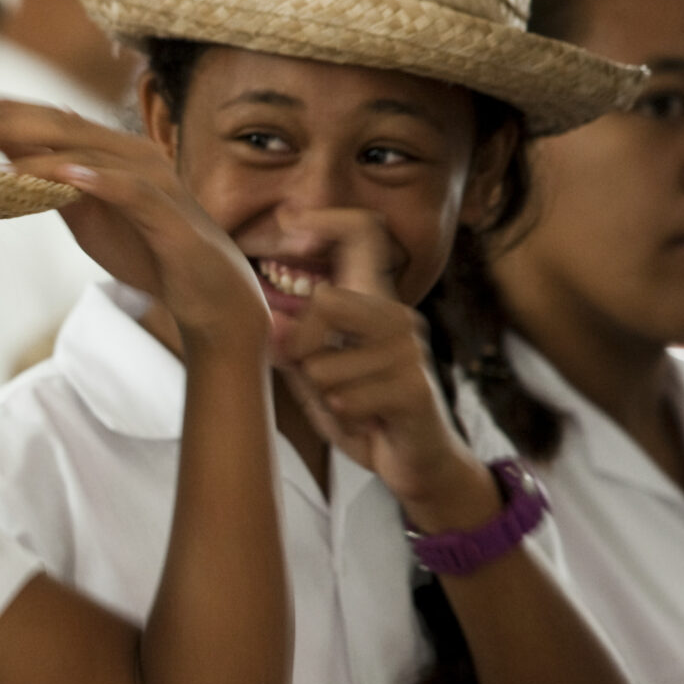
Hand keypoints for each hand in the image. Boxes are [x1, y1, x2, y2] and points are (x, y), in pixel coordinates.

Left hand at [0, 98, 268, 352]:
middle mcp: (132, 155)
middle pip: (65, 128)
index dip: (7, 112)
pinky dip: (99, 179)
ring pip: (90, 155)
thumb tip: (2, 163)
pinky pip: (131, 191)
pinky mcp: (168, 214)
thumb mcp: (83, 216)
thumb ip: (49, 187)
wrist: (205, 293)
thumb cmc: (145, 250)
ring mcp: (152, 180)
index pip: (53, 122)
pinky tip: (67, 174)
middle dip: (11, 121)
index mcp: (111, 152)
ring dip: (39, 154)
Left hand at [267, 206, 496, 526]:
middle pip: (327, 299)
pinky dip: (342, 416)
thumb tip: (265, 318)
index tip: (289, 221)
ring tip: (350, 404)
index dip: (328, 218)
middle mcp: (397, 317)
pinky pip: (345, 397)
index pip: (365, 235)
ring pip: (326, 361)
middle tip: (315, 376)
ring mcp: (410, 352)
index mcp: (373, 304)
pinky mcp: (415, 389)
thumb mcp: (317, 376)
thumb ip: (292, 346)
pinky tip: (367, 421)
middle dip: (302, 346)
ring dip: (324, 393)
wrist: (418, 464)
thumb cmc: (363, 412)